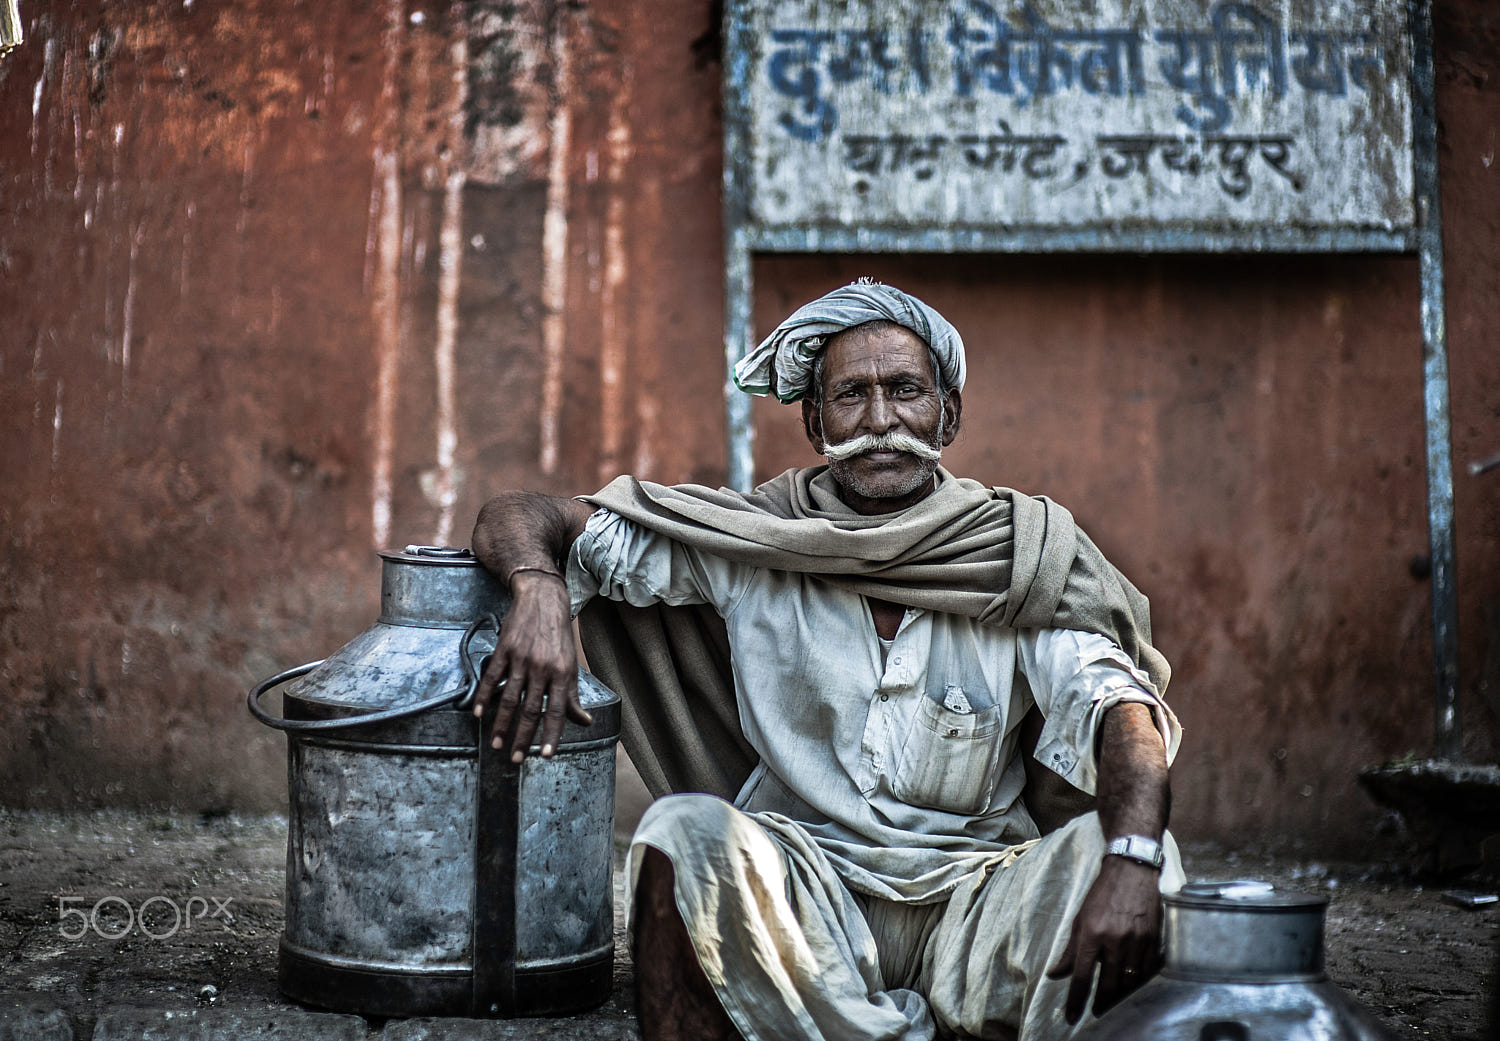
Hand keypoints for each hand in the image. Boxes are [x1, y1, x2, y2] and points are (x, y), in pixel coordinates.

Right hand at [471, 573, 592, 760]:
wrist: (543, 599)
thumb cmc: (558, 636)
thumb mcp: (570, 664)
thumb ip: (573, 696)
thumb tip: (584, 722)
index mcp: (562, 673)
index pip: (557, 711)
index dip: (552, 735)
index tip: (546, 756)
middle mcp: (543, 668)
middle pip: (531, 710)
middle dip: (523, 738)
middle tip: (517, 759)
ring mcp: (522, 659)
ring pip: (510, 698)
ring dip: (502, 725)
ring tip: (497, 744)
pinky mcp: (504, 650)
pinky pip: (492, 678)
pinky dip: (484, 697)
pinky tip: (478, 714)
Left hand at [1046, 855, 1162, 1022]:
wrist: (1131, 870)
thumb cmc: (1102, 894)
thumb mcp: (1080, 918)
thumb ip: (1070, 950)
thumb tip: (1055, 974)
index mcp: (1092, 934)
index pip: (1082, 976)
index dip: (1076, 1000)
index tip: (1073, 1016)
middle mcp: (1115, 939)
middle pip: (1109, 984)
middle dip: (1102, 1003)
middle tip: (1097, 1012)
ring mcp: (1137, 940)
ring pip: (1130, 980)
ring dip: (1121, 995)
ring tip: (1114, 1000)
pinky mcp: (1154, 939)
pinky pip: (1149, 970)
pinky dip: (1140, 981)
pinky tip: (1134, 985)